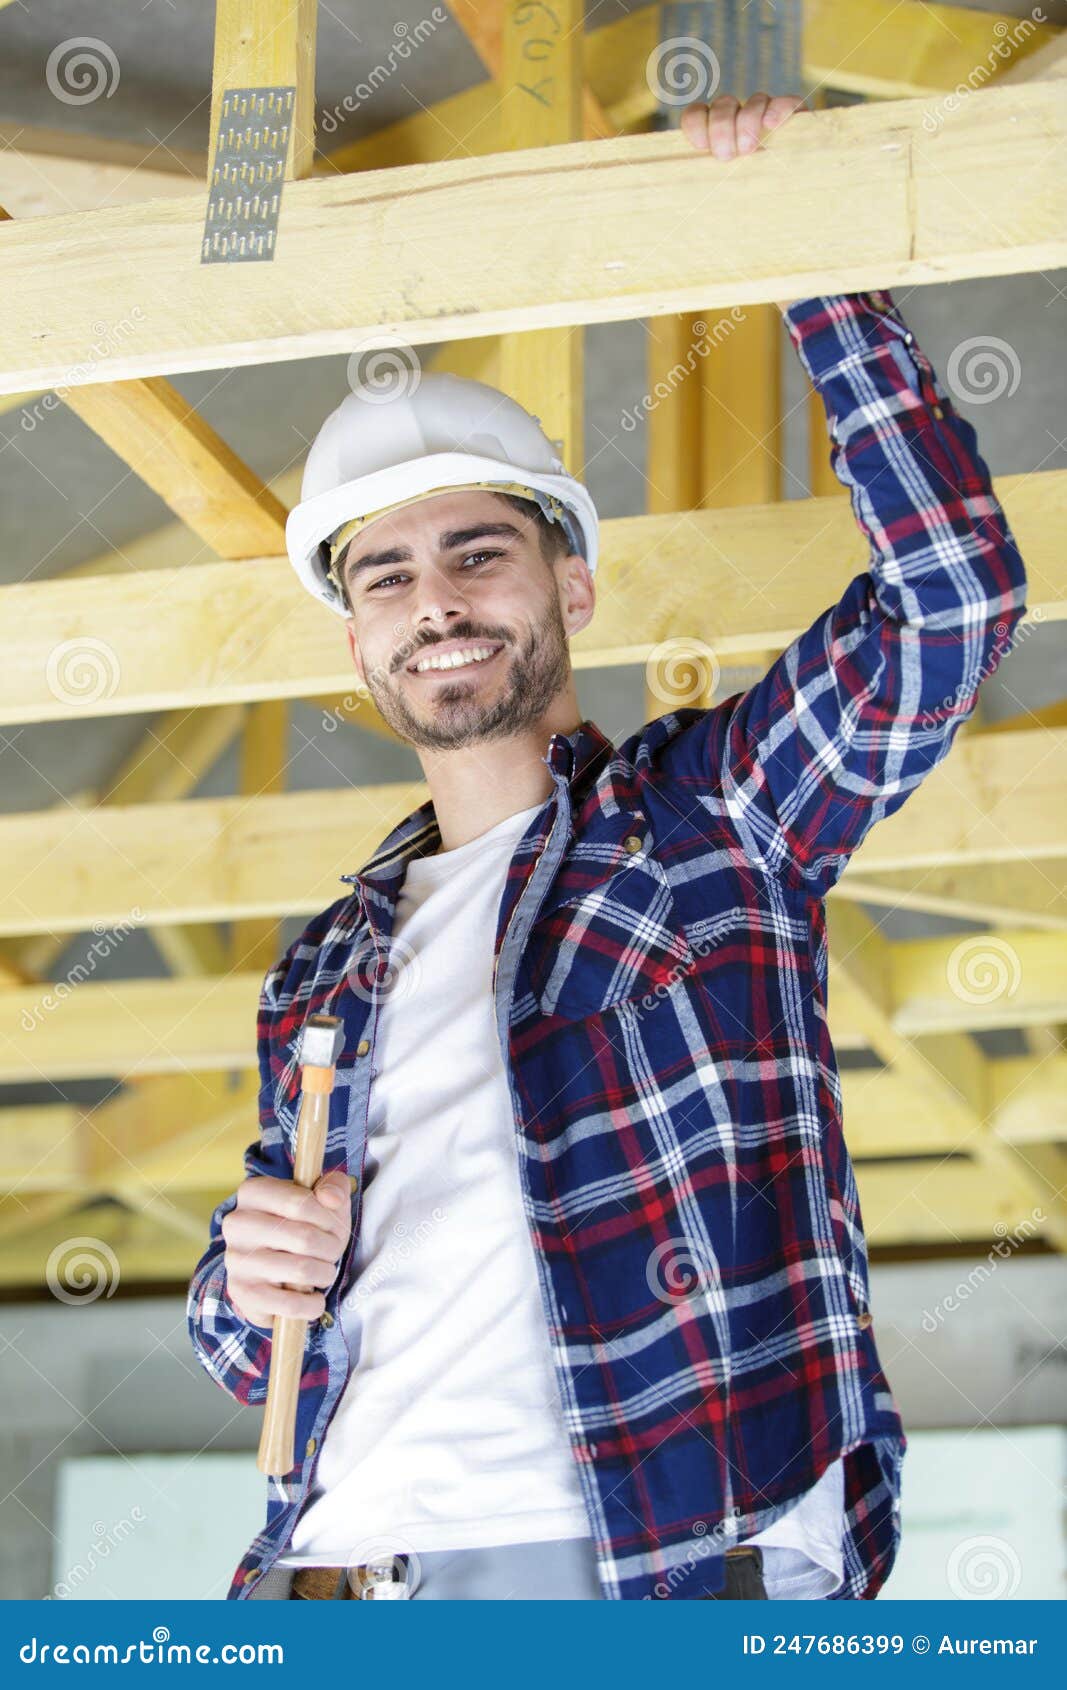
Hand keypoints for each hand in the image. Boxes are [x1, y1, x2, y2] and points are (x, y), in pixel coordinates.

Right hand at [220, 1166, 352, 1328]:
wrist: (275, 1269)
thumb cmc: (305, 1225)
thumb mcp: (324, 1198)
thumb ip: (335, 1186)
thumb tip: (332, 1198)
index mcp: (253, 1191)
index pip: (301, 1203)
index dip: (329, 1218)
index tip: (334, 1225)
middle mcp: (236, 1223)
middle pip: (304, 1238)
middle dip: (331, 1248)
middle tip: (332, 1252)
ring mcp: (235, 1259)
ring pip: (301, 1270)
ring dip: (325, 1274)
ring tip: (323, 1272)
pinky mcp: (241, 1293)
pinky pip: (289, 1304)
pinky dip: (312, 1305)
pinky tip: (314, 1299)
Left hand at [680, 92, 807, 312]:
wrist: (795, 238)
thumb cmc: (750, 233)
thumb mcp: (718, 222)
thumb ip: (696, 215)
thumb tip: (648, 251)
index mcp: (717, 144)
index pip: (698, 116)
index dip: (696, 124)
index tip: (699, 147)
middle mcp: (741, 129)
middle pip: (724, 106)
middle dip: (722, 126)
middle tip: (726, 157)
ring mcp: (769, 124)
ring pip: (754, 101)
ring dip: (748, 120)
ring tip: (750, 150)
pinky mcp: (798, 125)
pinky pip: (787, 104)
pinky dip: (780, 109)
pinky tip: (775, 124)